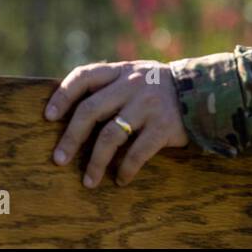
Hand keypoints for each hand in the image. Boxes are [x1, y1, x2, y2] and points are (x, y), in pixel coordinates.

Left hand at [43, 60, 189, 187]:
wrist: (203, 91)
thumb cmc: (157, 89)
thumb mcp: (135, 75)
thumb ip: (109, 86)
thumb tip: (70, 112)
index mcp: (121, 71)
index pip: (84, 76)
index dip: (63, 95)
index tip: (48, 117)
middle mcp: (131, 84)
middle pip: (91, 110)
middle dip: (71, 138)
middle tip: (58, 159)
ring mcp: (148, 105)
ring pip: (111, 136)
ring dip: (96, 162)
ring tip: (88, 181)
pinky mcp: (164, 126)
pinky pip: (138, 152)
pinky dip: (126, 169)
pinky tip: (120, 180)